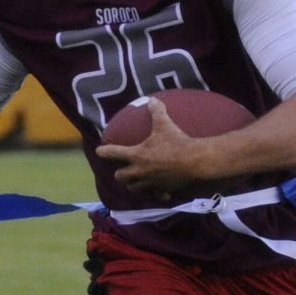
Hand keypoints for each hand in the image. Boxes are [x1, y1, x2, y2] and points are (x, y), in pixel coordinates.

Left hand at [95, 98, 218, 197]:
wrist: (195, 161)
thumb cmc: (177, 142)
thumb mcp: (165, 124)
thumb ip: (156, 111)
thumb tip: (152, 99)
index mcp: (137, 155)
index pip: (113, 153)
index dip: (104, 151)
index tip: (99, 151)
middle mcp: (140, 171)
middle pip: (120, 176)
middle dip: (120, 172)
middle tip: (123, 167)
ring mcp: (150, 183)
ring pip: (133, 188)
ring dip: (133, 183)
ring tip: (136, 179)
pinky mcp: (162, 190)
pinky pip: (154, 195)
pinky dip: (155, 192)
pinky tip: (159, 190)